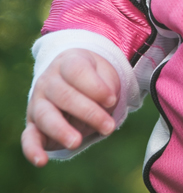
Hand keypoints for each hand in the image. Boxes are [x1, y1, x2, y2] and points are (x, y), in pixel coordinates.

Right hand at [21, 48, 120, 166]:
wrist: (75, 79)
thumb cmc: (95, 77)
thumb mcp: (105, 73)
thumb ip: (105, 87)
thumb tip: (102, 107)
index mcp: (68, 62)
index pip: (77, 71)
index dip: (96, 87)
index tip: (112, 100)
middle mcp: (48, 80)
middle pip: (65, 95)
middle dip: (89, 113)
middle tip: (109, 127)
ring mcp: (38, 102)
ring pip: (46, 116)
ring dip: (62, 130)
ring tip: (76, 142)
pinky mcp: (33, 125)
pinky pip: (28, 138)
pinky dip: (32, 150)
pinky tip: (41, 161)